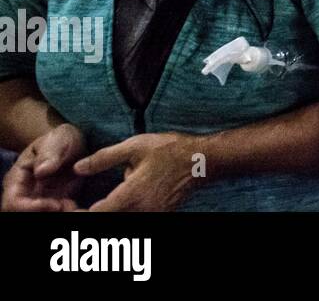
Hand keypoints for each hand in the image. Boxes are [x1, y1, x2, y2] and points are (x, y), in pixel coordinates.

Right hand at [1, 123, 85, 210]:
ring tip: (73, 205)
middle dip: (45, 214)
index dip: (32, 208)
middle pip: (25, 215)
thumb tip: (41, 172)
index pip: (13, 203)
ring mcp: (40, 199)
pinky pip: (58, 213)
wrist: (72, 143)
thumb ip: (49, 154)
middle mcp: (25, 193)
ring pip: (42, 215)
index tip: (56, 204)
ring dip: (58, 214)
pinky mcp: (55, 203)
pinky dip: (67, 212)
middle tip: (67, 206)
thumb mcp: (57, 140)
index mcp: (17, 179)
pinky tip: (76, 205)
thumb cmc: (60, 139)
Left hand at [73, 132, 202, 210]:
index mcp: (130, 196)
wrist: (203, 160)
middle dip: (89, 213)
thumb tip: (77, 168)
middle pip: (106, 220)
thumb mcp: (135, 146)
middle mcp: (140, 210)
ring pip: (120, 220)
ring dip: (106, 213)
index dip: (77, 212)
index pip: (95, 214)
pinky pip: (134, 217)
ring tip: (95, 203)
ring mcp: (151, 215)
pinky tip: (118, 201)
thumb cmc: (170, 150)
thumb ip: (104, 158)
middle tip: (74, 206)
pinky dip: (121, 212)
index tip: (66, 206)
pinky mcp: (158, 214)